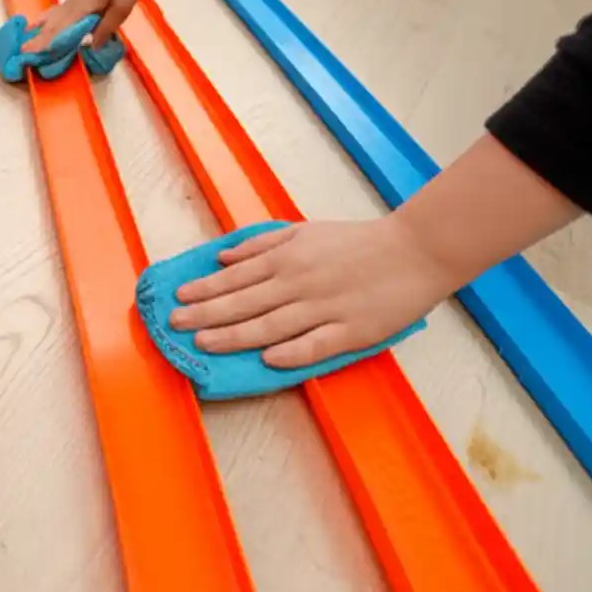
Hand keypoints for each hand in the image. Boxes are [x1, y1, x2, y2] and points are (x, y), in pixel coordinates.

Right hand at [23, 0, 148, 51]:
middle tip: (21, 49)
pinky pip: (63, 6)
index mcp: (81, 6)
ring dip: (44, 26)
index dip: (44, 43)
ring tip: (30, 34)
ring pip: (57, 13)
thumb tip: (92, 46)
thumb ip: (106, 27)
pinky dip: (53, 16)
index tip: (27, 53)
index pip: (59, 30)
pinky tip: (52, 19)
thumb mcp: (122, 6)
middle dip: (38, 36)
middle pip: (53, 21)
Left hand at [168, 218, 459, 367]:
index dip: (205, 289)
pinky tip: (266, 360)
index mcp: (288, 258)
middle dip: (206, 314)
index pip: (236, 277)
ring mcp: (325, 308)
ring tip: (204, 343)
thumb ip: (262, 244)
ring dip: (234, 336)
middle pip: (244, 303)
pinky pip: (315, 346)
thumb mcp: (305, 231)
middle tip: (175, 325)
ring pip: (271, 326)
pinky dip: (290, 353)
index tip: (178, 298)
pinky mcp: (352, 331)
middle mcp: (300, 282)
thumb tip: (223, 257)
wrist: (416, 250)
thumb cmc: (358, 242)